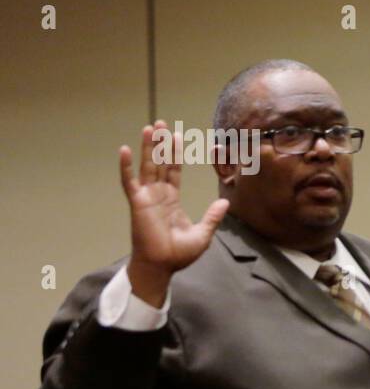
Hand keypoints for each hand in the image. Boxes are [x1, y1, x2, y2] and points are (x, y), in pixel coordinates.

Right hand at [120, 121, 228, 306]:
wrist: (162, 266)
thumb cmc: (179, 254)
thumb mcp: (202, 233)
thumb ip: (212, 216)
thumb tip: (225, 202)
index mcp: (171, 199)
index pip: (173, 171)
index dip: (175, 153)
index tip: (176, 136)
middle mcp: (158, 194)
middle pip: (160, 162)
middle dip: (160, 143)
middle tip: (161, 123)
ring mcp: (147, 197)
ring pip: (147, 166)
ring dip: (147, 147)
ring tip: (149, 127)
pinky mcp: (137, 202)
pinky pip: (129, 181)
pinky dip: (126, 166)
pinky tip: (124, 149)